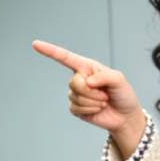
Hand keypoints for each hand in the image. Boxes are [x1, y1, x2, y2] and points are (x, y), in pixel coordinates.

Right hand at [31, 40, 146, 152]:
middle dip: (91, 92)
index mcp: (87, 67)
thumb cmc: (123, 94)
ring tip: (103, 102)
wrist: (124, 116)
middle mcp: (79, 78)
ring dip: (94, 102)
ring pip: (76, 97)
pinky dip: (90, 110)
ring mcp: (76, 94)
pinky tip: (97, 109)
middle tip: (105, 95)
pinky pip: (76, 108)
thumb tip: (86, 82)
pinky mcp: (75, 108)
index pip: (65, 58)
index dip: (50, 51)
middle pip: (74, 83)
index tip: (35, 44)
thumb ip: (105, 76)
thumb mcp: (119, 80)